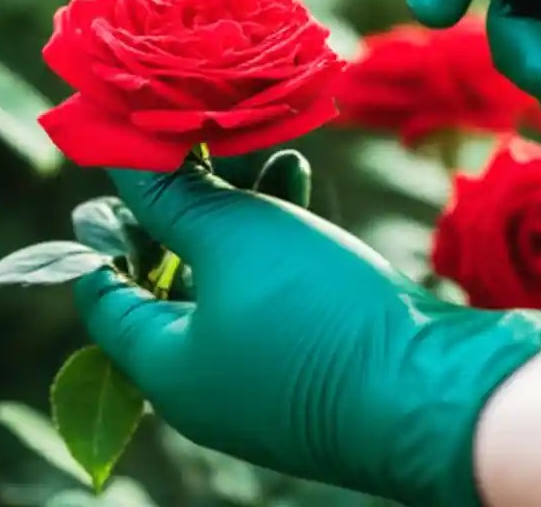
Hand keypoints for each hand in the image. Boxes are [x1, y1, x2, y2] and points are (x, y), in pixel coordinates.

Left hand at [73, 153, 540, 505]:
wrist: (437, 394)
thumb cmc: (316, 316)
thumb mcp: (234, 237)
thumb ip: (169, 197)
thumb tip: (117, 154)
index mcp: (167, 368)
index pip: (107, 295)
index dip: (103, 228)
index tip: (113, 170)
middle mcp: (210, 385)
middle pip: (176, 282)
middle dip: (188, 206)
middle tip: (196, 145)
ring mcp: (269, 384)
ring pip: (236, 284)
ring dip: (245, 214)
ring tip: (266, 152)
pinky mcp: (323, 372)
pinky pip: (281, 300)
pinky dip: (284, 245)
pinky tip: (300, 185)